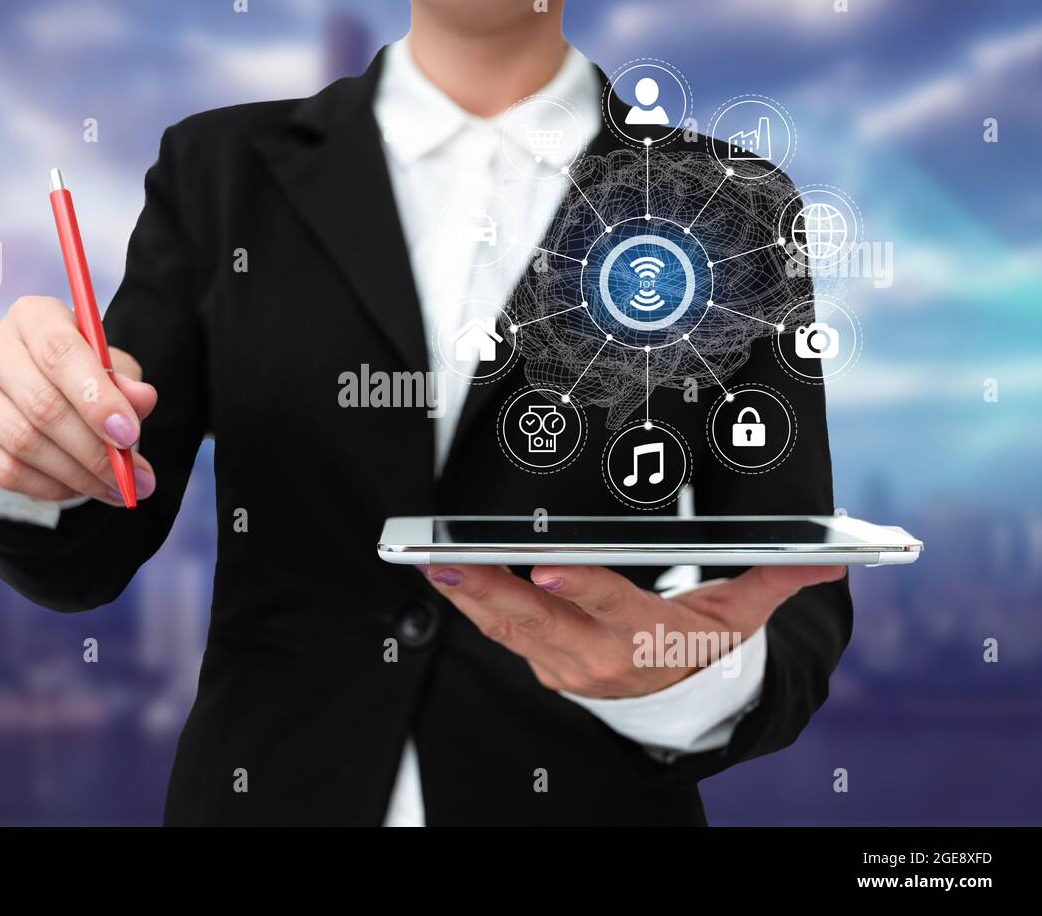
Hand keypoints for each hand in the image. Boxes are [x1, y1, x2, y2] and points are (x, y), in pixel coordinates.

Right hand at [0, 296, 157, 505]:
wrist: (33, 399)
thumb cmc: (80, 377)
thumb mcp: (111, 373)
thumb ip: (127, 384)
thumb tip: (142, 399)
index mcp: (33, 316)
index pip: (60, 352)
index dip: (97, 398)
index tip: (128, 436)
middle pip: (42, 405)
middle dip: (94, 450)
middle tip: (131, 478)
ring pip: (23, 442)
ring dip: (77, 474)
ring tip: (114, 489)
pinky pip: (3, 469)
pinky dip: (47, 486)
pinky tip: (75, 489)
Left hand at [419, 563, 844, 697]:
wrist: (674, 701)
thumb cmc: (699, 647)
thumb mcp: (737, 617)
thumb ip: (772, 580)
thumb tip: (825, 558)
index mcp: (642, 637)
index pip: (606, 607)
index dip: (576, 586)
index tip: (544, 565)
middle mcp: (594, 654)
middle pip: (537, 619)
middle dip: (492, 590)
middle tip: (452, 559)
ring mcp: (561, 662)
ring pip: (508, 627)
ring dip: (469, 596)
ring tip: (436, 561)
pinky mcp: (540, 659)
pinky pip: (499, 633)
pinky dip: (471, 606)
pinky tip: (447, 578)